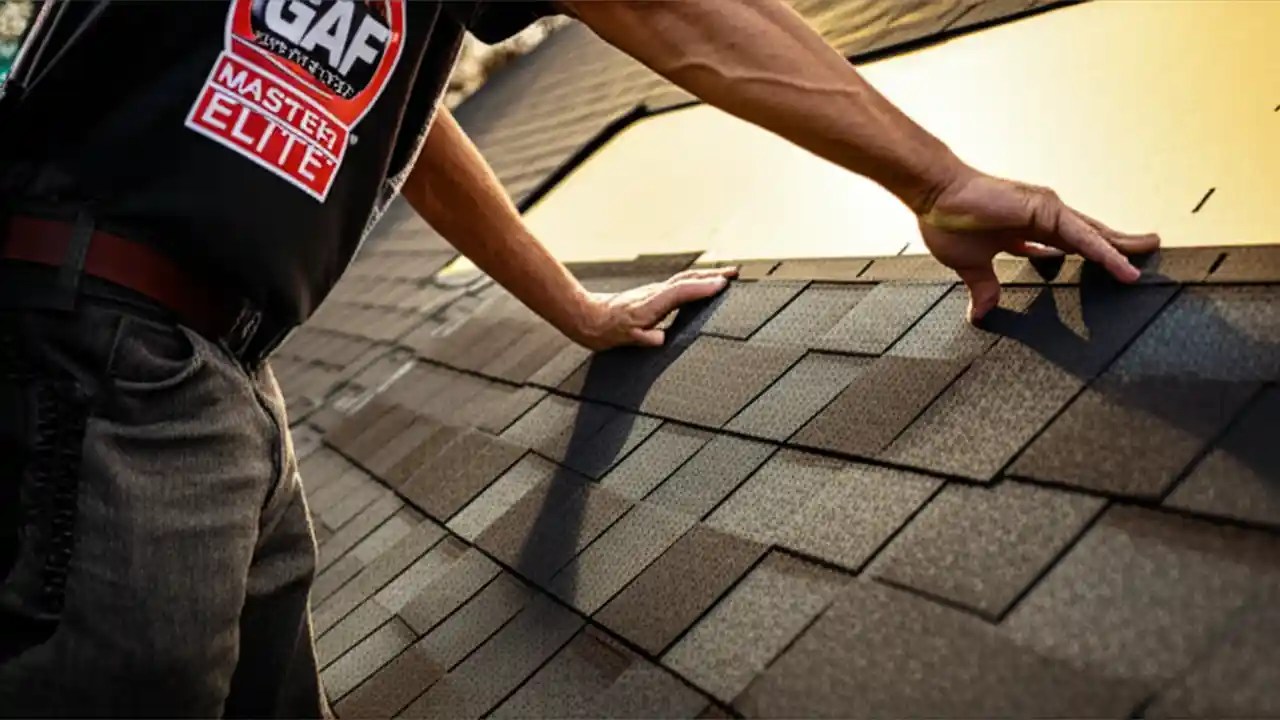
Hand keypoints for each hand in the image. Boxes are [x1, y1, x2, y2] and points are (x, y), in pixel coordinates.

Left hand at [572, 267, 737, 350]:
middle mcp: (655, 293)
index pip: (681, 292)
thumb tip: (662, 338)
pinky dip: (696, 281)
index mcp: (651, 304)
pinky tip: (703, 283)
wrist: (589, 316)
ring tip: (726, 275)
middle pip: (688, 279)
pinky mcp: (654, 293)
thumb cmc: (607, 329)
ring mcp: (655, 291)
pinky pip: (680, 284)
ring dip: (706, 275)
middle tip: (734, 274)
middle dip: (712, 275)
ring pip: (685, 279)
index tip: (722, 284)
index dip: (702, 288)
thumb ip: (645, 338)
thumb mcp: (625, 338)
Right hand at [918, 168, 1160, 322]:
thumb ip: (983, 287)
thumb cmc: (947, 219)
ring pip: (1094, 236)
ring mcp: (1048, 211)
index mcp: (1027, 230)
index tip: (1107, 265)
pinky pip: (1083, 238)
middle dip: (1119, 245)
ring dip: (1121, 248)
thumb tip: (982, 313)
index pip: (1068, 245)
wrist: (934, 194)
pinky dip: (1105, 252)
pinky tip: (1123, 265)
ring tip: (1148, 254)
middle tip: (1147, 251)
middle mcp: (1043, 217)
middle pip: (1091, 236)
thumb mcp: (971, 265)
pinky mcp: (1046, 211)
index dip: (1089, 254)